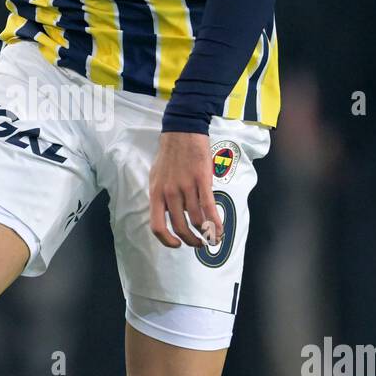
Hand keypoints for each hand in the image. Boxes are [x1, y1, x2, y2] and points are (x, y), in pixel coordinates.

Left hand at [149, 131, 223, 247]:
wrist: (182, 131)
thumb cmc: (170, 154)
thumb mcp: (157, 176)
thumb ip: (162, 195)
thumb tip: (170, 213)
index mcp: (156, 193)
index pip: (157, 226)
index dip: (167, 240)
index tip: (176, 244)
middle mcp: (169, 193)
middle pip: (179, 226)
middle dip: (191, 240)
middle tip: (198, 244)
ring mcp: (186, 187)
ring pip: (196, 219)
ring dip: (205, 233)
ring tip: (211, 238)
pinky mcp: (202, 181)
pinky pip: (209, 208)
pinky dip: (215, 223)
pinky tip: (219, 230)